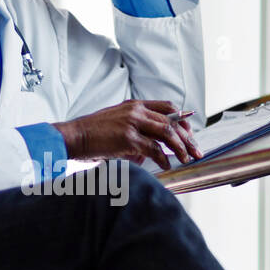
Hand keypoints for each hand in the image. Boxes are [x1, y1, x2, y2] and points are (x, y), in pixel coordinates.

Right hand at [52, 100, 202, 171]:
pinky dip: (163, 158)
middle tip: (196, 151)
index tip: (191, 134)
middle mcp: (136, 110)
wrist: (74, 136)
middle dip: (187, 138)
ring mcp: (132, 123)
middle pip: (171, 121)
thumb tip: (151, 152)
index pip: (168, 108)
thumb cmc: (93, 133)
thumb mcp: (118, 123)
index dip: (183, 121)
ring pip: (167, 133)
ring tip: (186, 159)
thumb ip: (137, 131)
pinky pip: (153, 149)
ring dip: (180, 147)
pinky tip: (167, 165)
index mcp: (135, 105)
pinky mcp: (127, 138)